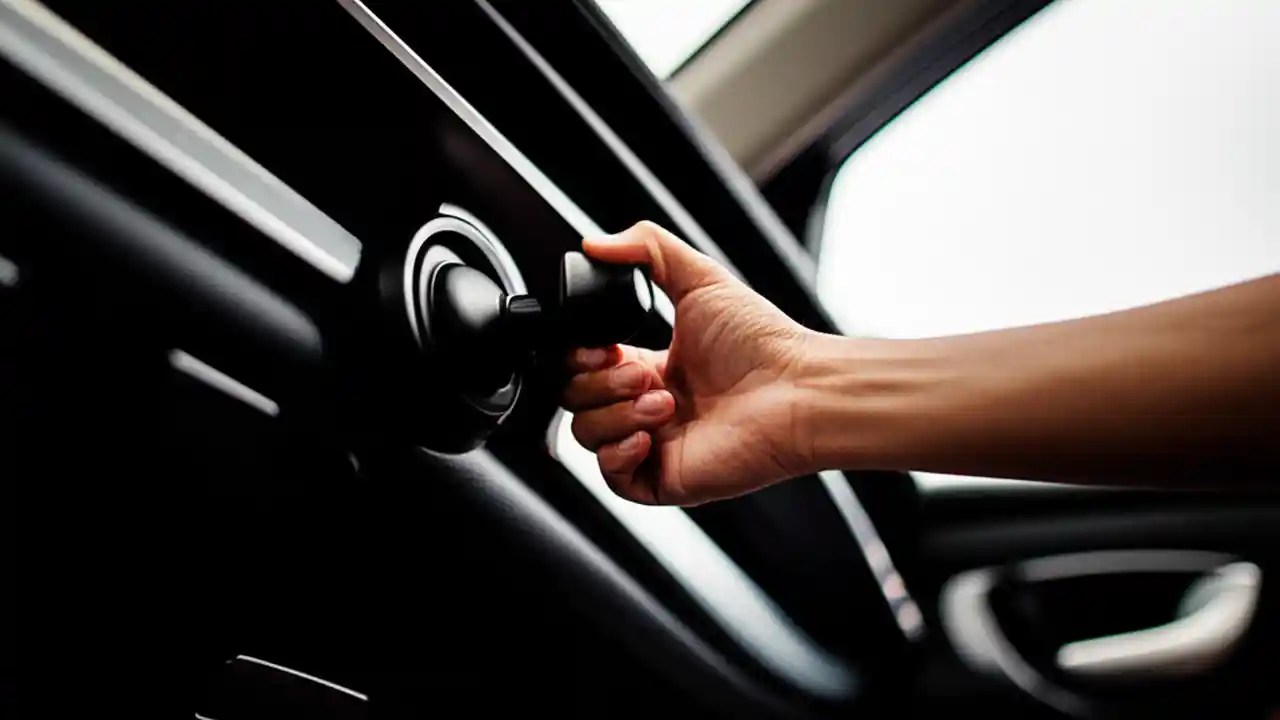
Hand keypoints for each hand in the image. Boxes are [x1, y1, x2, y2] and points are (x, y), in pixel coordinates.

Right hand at [562, 221, 814, 504]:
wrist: (797, 390)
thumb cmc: (763, 341)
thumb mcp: (700, 277)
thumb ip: (647, 246)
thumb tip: (594, 243)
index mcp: (650, 366)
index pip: (585, 366)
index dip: (581, 356)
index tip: (602, 345)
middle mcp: (648, 407)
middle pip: (576, 400)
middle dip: (599, 383)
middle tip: (643, 373)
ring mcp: (655, 445)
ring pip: (587, 437)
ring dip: (614, 414)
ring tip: (662, 401)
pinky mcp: (665, 479)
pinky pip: (613, 479)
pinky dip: (617, 455)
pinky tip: (647, 434)